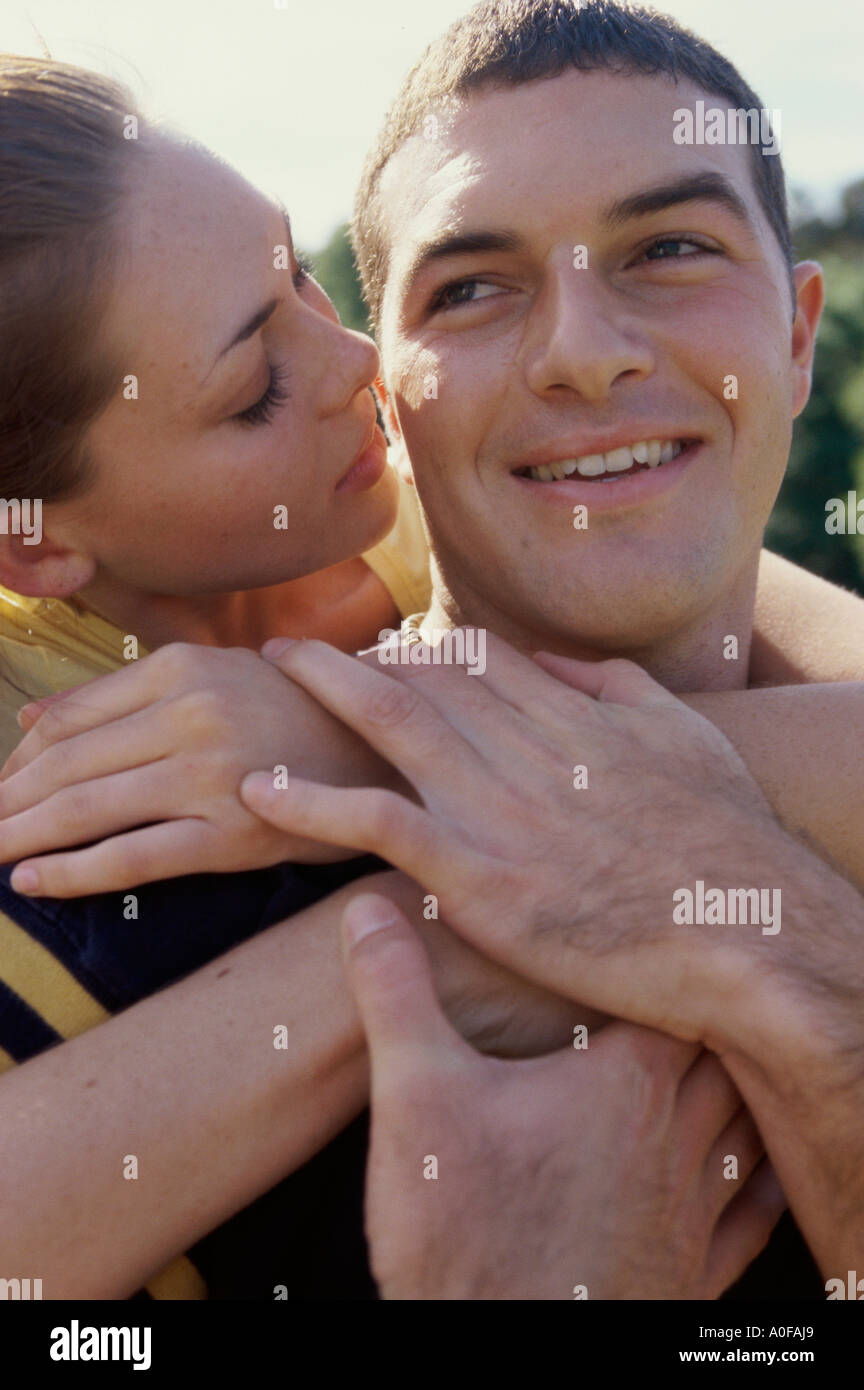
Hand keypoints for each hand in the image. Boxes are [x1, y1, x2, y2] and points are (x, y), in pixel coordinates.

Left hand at [0, 641, 394, 896]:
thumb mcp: (214, 677)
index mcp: (182, 668)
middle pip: (68, 766)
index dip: (19, 763)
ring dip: (22, 838)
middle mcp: (193, 716)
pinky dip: (73, 873)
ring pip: (88, 810)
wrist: (389, 754)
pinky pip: (133, 857)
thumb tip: (31, 719)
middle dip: (8, 804)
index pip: (71, 721)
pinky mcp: (233, 835)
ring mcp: (212, 776)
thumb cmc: (297, 713)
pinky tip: (34, 883)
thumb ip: (124, 693)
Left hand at [241, 633, 785, 1046]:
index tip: (384, 653)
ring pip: (391, 725)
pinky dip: (313, 802)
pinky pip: (375, 822)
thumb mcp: (688, 739)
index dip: (421, 650)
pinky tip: (261, 792)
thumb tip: (565, 665)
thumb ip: (621, 690)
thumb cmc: (725, 842)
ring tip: (270, 672)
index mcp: (574, 716)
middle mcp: (525, 747)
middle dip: (354, 656)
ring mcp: (496, 807)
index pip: (480, 659)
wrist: (742, 928)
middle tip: (296, 649)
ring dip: (322, 691)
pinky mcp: (475, 873)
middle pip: (424, 678)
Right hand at [340, 892, 783, 1300]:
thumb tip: (366, 910)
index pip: (684, 993)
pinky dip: (759, 1183)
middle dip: (710, 1019)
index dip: (673, 959)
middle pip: (730, 1053)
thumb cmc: (459, 1229)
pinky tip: (747, 1173)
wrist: (493, 1352)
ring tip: (717, 1064)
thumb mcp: (413, 1092)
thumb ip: (395, 991)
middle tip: (681, 989)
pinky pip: (754, 1217)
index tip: (649, 937)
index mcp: (629, 1080)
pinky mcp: (693, 1275)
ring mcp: (694, 1211)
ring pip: (749, 1128)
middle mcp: (681, 1138)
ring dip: (740, 1094)